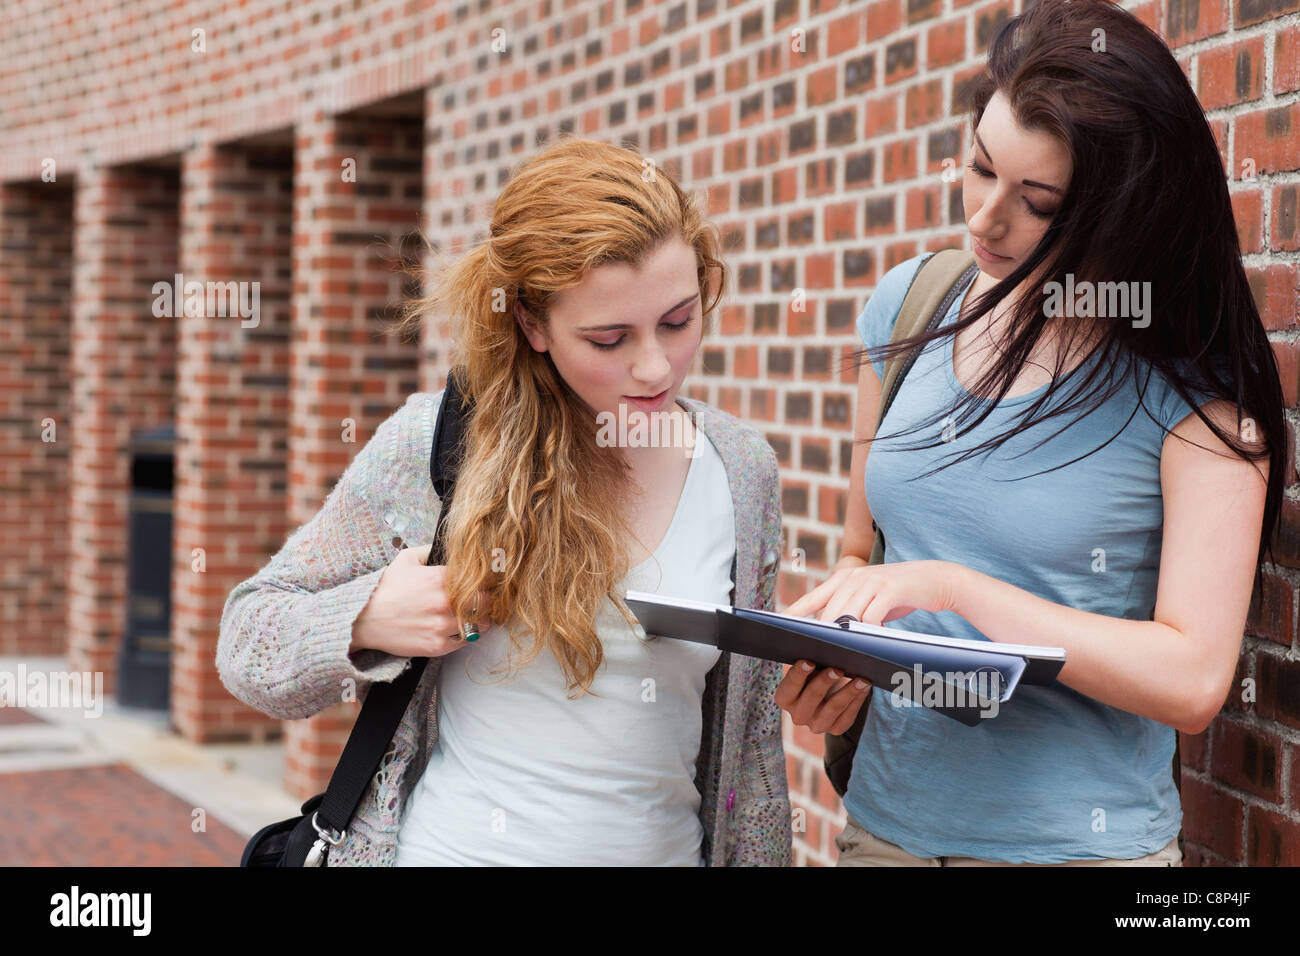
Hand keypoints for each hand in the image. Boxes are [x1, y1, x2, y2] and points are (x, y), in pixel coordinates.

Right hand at [349, 543, 495, 658]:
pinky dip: (466, 635)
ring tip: (476, 615)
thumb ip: (431, 550)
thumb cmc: (385, 589)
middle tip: (485, 599)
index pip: (480, 579)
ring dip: (481, 619)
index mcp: (440, 578)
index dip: (487, 580)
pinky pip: (465, 641)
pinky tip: (460, 628)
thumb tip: (448, 547)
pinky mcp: (436, 646)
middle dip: (487, 600)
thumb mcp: (406, 559)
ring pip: (480, 624)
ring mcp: (441, 626)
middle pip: (486, 602)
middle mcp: (444, 603)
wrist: (363, 619)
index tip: (487, 582)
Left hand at [773, 560, 959, 732]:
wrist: (935, 578)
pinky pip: (872, 616)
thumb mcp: (868, 597)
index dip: (794, 612)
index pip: (812, 597)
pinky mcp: (890, 589)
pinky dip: (869, 633)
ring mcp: (872, 581)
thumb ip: (848, 608)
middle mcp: (853, 576)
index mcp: (844, 577)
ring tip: (839, 658)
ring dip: (844, 639)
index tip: (778, 627)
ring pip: (848, 615)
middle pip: (829, 611)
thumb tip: (826, 633)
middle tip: (814, 657)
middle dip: (821, 636)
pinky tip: (870, 646)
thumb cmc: (897, 594)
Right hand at [775, 660, 871, 733]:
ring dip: (848, 692)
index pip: (789, 687)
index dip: (798, 674)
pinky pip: (847, 716)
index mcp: (785, 699)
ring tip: (861, 679)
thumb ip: (810, 664)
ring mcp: (817, 725)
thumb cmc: (814, 674)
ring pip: (833, 708)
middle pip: (811, 697)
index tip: (809, 662)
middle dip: (825, 682)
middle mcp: (798, 715)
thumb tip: (825, 653)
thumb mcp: (808, 669)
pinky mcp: (835, 728)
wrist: (827, 693)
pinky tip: (865, 688)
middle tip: (837, 669)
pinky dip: (857, 700)